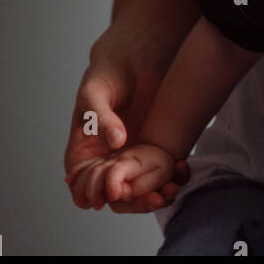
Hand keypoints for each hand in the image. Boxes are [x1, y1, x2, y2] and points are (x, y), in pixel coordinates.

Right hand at [64, 57, 188, 212]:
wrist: (132, 61)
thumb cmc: (105, 76)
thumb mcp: (94, 94)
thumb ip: (102, 118)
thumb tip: (116, 142)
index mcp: (82, 154)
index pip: (83, 187)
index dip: (96, 196)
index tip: (113, 195)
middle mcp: (104, 162)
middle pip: (114, 195)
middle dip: (132, 202)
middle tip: (152, 199)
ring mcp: (128, 159)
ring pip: (138, 189)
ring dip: (153, 195)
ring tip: (169, 190)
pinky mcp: (151, 151)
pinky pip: (159, 172)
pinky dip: (170, 177)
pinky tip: (181, 171)